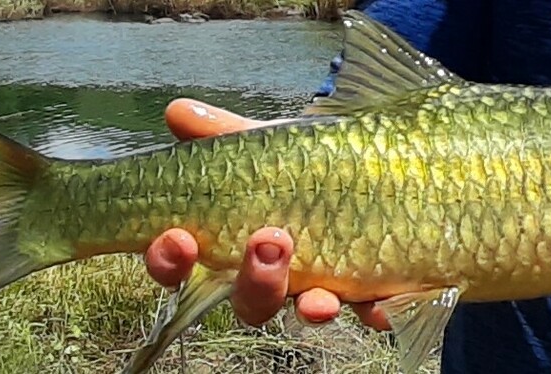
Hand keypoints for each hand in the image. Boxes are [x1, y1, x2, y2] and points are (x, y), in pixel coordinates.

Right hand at [145, 99, 390, 329]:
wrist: (364, 164)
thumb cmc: (299, 164)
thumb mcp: (264, 146)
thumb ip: (222, 133)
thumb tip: (177, 111)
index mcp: (229, 246)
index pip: (182, 267)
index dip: (169, 261)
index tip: (177, 238)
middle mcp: (271, 278)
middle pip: (248, 301)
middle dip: (254, 282)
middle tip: (266, 243)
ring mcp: (319, 288)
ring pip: (304, 310)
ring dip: (309, 307)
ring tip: (318, 298)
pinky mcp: (367, 293)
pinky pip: (370, 313)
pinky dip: (375, 313)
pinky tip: (381, 308)